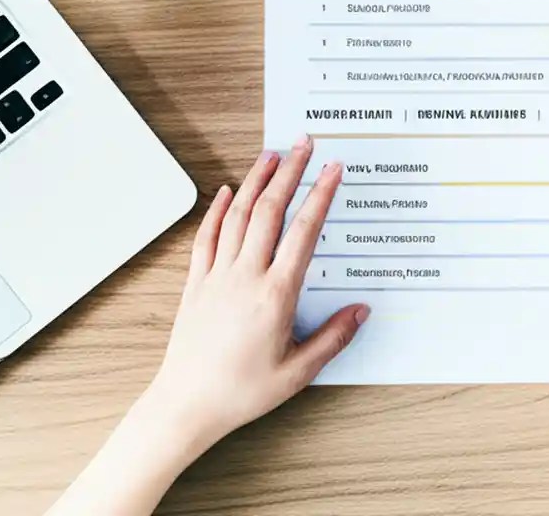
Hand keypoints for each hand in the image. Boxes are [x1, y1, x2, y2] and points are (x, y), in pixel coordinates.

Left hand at [147, 136, 368, 450]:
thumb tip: (360, 311)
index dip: (320, 195)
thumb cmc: (242, 392)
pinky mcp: (196, 284)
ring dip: (256, 181)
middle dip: (290, 172)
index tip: (332, 170)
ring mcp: (217, 277)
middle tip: (304, 144)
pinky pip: (207, 237)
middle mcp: (245, 277)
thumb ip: (333, 337)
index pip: (303, 232)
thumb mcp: (298, 371)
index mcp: (275, 295)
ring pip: (238, 216)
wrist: (187, 403)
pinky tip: (228, 192)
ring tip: (272, 155)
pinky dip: (218, 210)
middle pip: (270, 211)